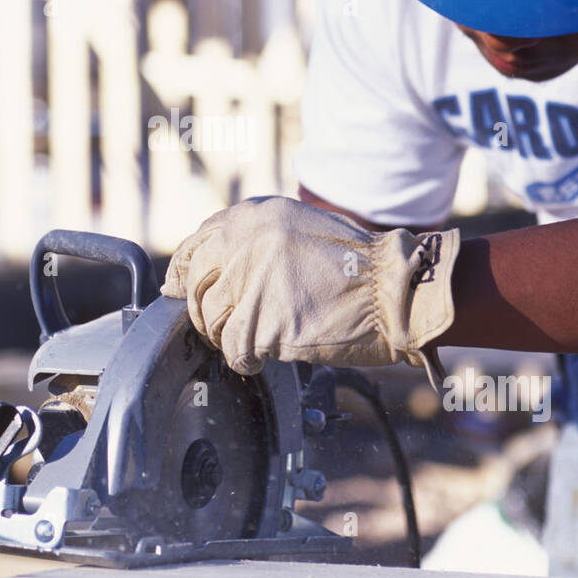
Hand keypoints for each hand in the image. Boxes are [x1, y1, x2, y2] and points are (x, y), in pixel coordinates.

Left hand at [162, 195, 459, 381]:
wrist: (395, 289)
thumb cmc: (356, 266)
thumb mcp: (299, 228)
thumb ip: (255, 241)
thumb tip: (216, 266)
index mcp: (253, 217)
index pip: (194, 246)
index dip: (185, 274)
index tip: (182, 291)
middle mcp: (246, 243)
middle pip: (196, 285)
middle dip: (204, 312)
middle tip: (223, 327)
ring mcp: (253, 281)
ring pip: (211, 320)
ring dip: (227, 337)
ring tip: (253, 341)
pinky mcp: (264, 321)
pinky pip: (234, 349)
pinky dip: (245, 360)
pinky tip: (263, 357)